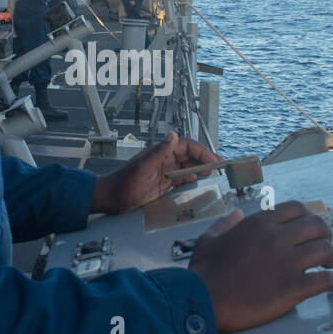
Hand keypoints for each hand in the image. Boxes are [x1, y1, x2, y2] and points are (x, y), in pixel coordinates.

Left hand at [91, 131, 218, 213]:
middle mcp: (164, 160)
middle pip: (189, 155)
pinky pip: (181, 178)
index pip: (186, 146)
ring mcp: (164, 171)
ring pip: (187, 166)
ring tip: (212, 172)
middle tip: (220, 166)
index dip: (202, 151)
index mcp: (160, 152)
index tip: (213, 160)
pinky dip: (190, 178)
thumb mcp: (143, 167)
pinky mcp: (163, 183)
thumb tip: (173, 135)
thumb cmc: (124, 183)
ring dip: (200, 168)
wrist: (112, 199)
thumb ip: (159, 151)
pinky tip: (197, 181)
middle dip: (205, 159)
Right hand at [189, 202, 332, 332]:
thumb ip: (225, 224)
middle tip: (323, 244)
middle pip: (316, 226)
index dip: (307, 216)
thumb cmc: (204, 272)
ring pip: (325, 250)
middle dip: (324, 234)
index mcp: (258, 223)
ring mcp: (286, 263)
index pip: (296, 208)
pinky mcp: (292, 288)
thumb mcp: (208, 239)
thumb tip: (235, 213)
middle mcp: (277, 238)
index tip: (308, 227)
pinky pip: (325, 280)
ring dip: (331, 256)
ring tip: (329, 264)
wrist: (203, 301)